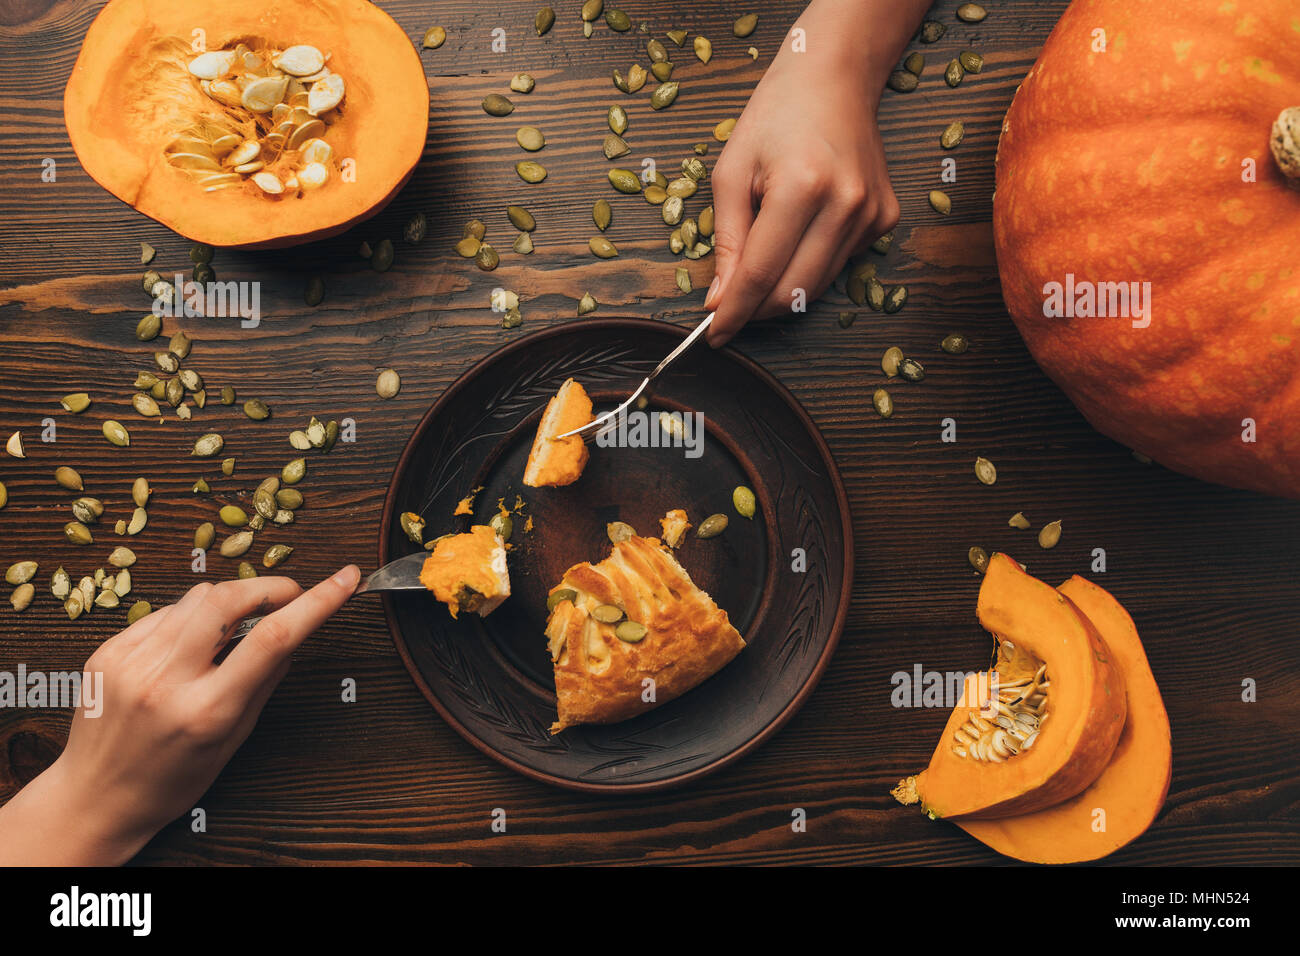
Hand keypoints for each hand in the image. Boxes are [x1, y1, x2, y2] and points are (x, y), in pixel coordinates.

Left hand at [0, 567, 358, 864]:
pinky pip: (162, 613)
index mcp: (206, 711)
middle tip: (289, 594)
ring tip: (232, 630)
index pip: (273, 638)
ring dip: (229, 602)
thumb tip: (294, 632)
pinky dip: (189, 618)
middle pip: (228, 599)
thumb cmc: (170, 780)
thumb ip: (264, 681)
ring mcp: (130, 663)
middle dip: (269, 585)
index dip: (318, 602)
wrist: (94, 799)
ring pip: (196, 598)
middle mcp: (165, 681)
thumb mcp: (233, 739)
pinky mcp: (107, 652)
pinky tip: (190, 645)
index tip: (345, 579)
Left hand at [704, 0, 922, 345]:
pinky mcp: (883, 219)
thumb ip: (727, 240)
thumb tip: (720, 299)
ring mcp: (871, 215)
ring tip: (760, 262)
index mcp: (802, 188)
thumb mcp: (732, 170)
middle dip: (756, 310)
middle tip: (728, 308)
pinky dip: (809, 266)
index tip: (713, 334)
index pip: (761, 274)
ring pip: (817, 286)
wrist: (835, 77)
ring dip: (782, 290)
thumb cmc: (776, 115)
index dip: (733, 312)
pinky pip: (837, 265)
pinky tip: (797, 235)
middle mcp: (845, 206)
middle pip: (793, 292)